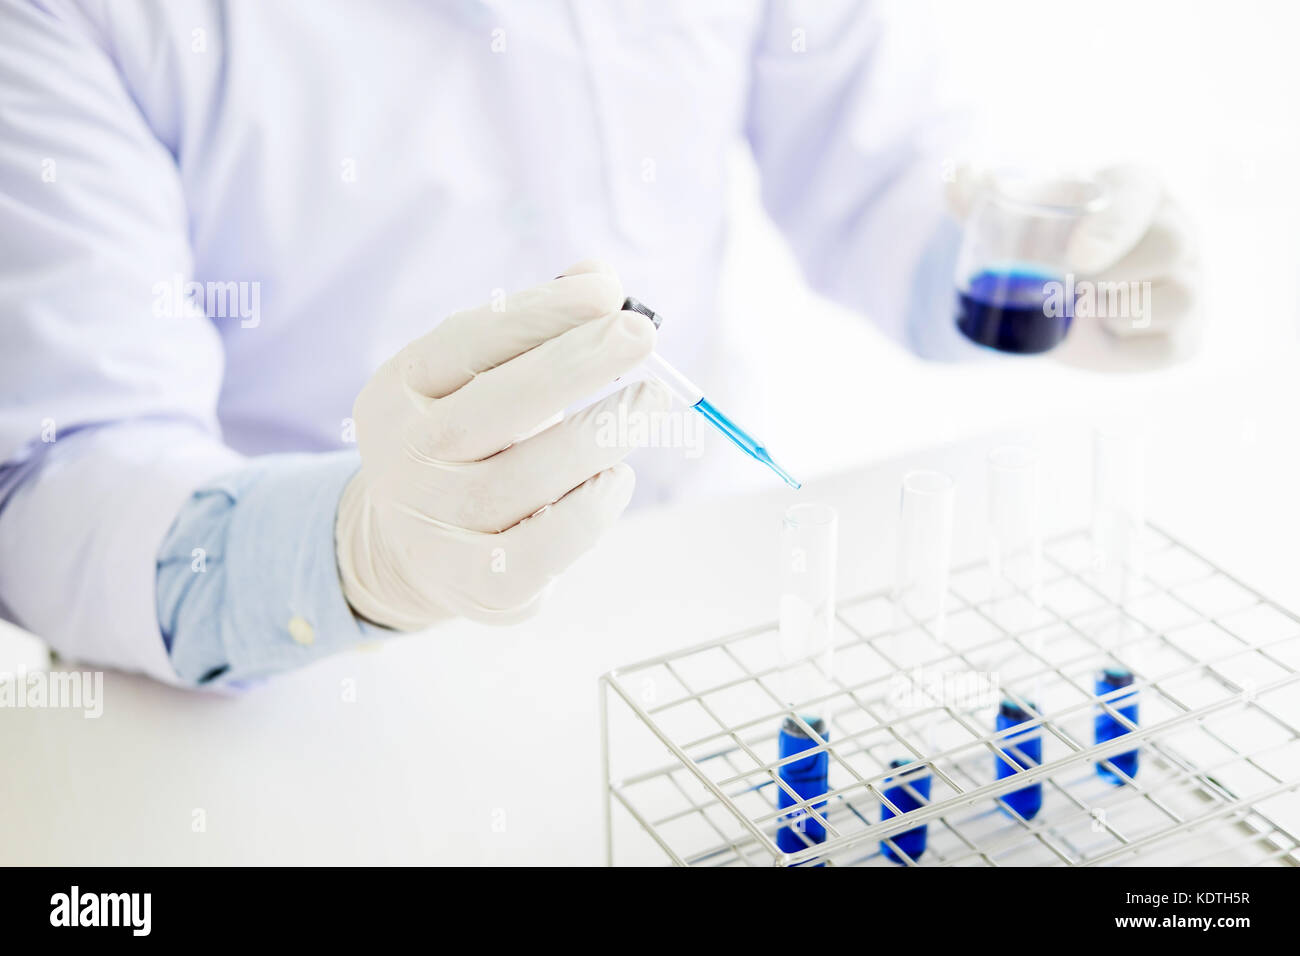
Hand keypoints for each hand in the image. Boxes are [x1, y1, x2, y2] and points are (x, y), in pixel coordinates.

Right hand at [335, 260, 667, 629]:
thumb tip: (597, 278)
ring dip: (602, 433)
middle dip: (577, 363)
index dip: (540, 311)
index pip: (467, 341)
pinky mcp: (478, 585)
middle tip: (641, 334)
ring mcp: (436, 527)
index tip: (606, 290)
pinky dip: (594, 508)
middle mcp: (405, 459)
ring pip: (529, 475)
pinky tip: (616, 477)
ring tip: (647, 404)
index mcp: (398, 392)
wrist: (413, 548)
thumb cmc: (470, 442)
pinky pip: (548, 545)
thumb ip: (532, 327)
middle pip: (497, 406)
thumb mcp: (477, 378)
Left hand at [947, 164, 1199, 368]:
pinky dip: (1131, 352)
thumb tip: (959, 176)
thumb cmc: (1048, 238)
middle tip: (1071, 287)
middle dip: (1116, 274)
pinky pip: (1172, 347)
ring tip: (1086, 309)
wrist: (1066, 290)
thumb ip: (979, 194)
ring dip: (1123, 312)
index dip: (1111, 228)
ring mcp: (1189, 279)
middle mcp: (1177, 228)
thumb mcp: (1015, 215)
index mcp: (1137, 188)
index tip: (1074, 259)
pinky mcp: (1186, 331)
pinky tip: (1104, 336)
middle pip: (1172, 246)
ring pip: (1180, 297)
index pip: (1138, 197)